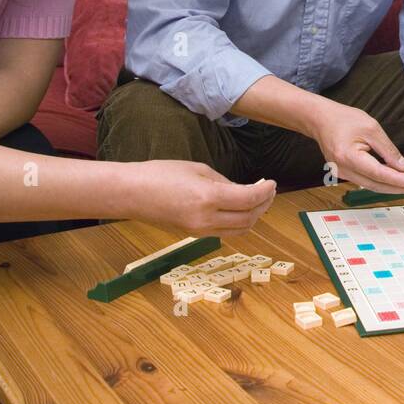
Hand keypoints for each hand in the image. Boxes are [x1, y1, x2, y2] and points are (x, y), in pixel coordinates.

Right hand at [131, 161, 275, 236]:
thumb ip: (224, 182)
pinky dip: (238, 222)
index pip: (248, 199)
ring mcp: (200, 231)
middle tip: (269, 191)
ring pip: (239, 230)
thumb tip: (243, 190)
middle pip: (248, 218)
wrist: (131, 194)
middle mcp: (206, 219)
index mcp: (208, 198)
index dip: (265, 192)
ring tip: (258, 201)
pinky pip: (225, 231)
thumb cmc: (160, 174)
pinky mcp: (194, 235)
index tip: (272, 183)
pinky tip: (239, 208)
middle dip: (263, 205)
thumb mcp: (197, 169)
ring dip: (253, 216)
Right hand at [313, 101, 403, 193]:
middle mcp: (343, 170)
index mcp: (348, 157)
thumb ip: (389, 150)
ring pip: (373, 186)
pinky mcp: (345, 174)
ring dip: (395, 187)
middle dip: (401, 187)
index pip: (380, 174)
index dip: (401, 180)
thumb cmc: (344, 119)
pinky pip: (368, 181)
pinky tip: (398, 180)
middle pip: (378, 185)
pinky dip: (384, 182)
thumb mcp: (371, 128)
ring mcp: (343, 174)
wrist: (320, 119)